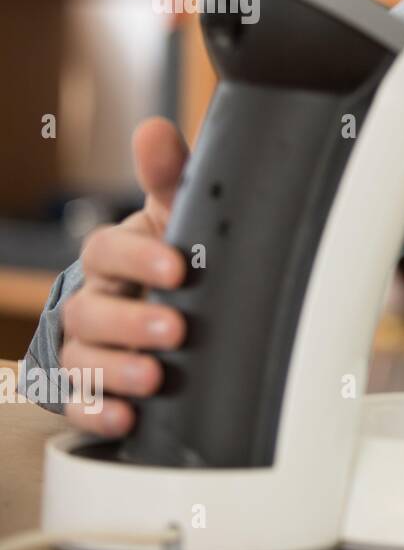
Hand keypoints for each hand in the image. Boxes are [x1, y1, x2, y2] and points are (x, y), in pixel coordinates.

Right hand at [59, 118, 188, 436]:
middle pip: (92, 310)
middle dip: (131, 321)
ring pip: (82, 358)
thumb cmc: (168, 256)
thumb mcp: (174, 215)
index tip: (179, 267)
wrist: (158, 309)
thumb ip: (170, 177)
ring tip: (155, 377)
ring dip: (116, 369)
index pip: (107, 250)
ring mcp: (84, 346)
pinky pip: (78, 405)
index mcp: (112, 256)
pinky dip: (99, 412)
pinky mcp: (86, 390)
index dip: (138, 257)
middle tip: (175, 329)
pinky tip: (127, 419)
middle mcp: (91, 300)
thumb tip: (154, 130)